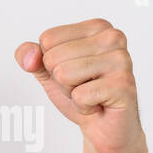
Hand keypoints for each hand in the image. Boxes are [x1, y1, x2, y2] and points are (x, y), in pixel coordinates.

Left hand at [15, 18, 145, 152]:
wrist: (104, 125)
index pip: (47, 39)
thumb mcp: (48, 71)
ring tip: (90, 94)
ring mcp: (121, 60)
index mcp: (97, 27)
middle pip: (53, 57)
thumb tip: (29, 55)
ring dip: (71, 93)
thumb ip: (30, 56)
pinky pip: (79, 96)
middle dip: (61, 80)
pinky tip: (98, 104)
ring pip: (64, 74)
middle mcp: (113, 37)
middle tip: (82, 86)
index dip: (51, 63)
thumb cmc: (81, 93)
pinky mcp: (123, 85)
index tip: (73, 72)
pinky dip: (83, 107)